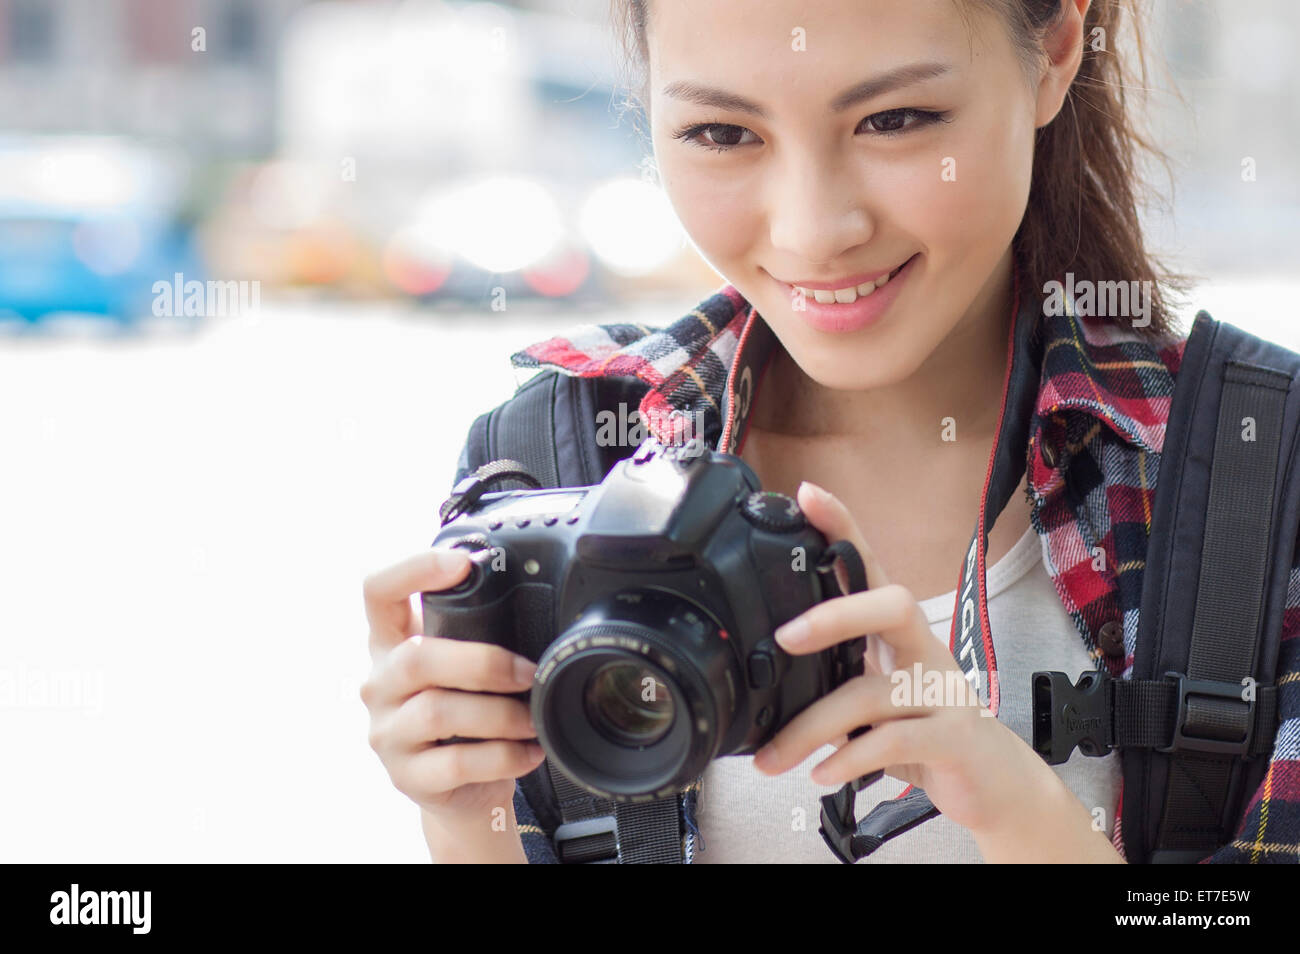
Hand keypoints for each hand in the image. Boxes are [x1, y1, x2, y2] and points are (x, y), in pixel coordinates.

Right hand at [361, 547, 545, 822]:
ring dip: (500, 713)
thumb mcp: (463, 670)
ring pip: (437, 710)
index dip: (413, 570)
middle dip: (483, 661)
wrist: (463, 791)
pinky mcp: (407, 777)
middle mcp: (380, 684)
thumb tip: (537, 604)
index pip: (378, 592)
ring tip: (534, 719)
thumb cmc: (468, 717)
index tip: (462, 562)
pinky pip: (457, 762)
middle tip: (528, 673)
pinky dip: (504, 756)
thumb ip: (477, 636)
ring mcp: (387, 733)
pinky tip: (529, 752)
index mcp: (391, 644)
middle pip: (415, 656)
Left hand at [751, 480, 1071, 840]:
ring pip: (873, 694)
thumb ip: (827, 682)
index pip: (870, 567)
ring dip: (812, 729)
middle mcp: (924, 650)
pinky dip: (852, 758)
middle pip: (892, 605)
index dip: (843, 526)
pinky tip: (822, 774)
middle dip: (836, 616)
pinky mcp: (954, 738)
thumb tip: (760, 683)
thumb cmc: (922, 731)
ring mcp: (943, 692)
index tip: (806, 494)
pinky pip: (897, 741)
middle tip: (784, 638)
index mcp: (896, 633)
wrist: (991, 784)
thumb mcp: (871, 698)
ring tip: (770, 758)